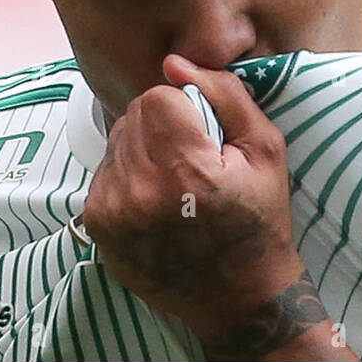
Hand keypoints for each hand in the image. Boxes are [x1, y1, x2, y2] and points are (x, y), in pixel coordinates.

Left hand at [81, 53, 356, 359]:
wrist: (240, 298)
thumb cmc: (259, 221)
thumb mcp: (265, 149)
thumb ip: (224, 94)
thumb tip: (174, 64)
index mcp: (186, 170)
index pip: (157, 98)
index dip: (184, 110)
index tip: (203, 140)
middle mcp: (141, 192)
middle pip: (132, 116)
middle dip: (161, 127)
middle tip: (191, 163)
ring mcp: (113, 212)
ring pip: (116, 141)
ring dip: (142, 150)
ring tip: (173, 183)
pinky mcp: (96, 226)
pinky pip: (104, 172)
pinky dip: (127, 177)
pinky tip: (154, 201)